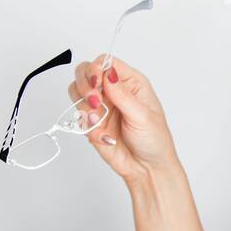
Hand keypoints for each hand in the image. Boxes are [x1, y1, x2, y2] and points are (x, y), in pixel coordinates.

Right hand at [68, 54, 178, 183]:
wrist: (147, 168)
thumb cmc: (154, 140)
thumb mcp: (142, 116)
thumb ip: (123, 95)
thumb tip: (108, 74)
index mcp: (130, 83)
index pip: (106, 62)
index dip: (96, 68)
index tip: (95, 83)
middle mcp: (113, 91)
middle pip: (85, 72)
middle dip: (85, 85)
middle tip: (94, 101)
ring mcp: (101, 106)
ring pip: (76, 93)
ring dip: (83, 107)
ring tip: (97, 121)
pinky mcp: (92, 123)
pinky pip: (78, 118)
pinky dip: (86, 126)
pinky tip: (103, 137)